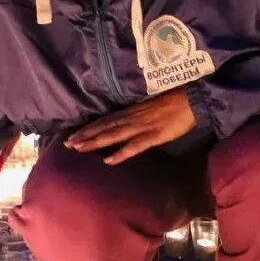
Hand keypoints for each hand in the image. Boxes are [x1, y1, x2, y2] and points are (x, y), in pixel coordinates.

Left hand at [65, 89, 196, 164]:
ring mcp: (142, 127)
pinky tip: (108, 160)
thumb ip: (137, 114)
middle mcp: (132, 118)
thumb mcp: (150, 107)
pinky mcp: (154, 136)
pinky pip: (134, 146)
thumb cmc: (174, 101)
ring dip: (95, 142)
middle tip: (66, 144)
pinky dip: (121, 153)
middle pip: (104, 128)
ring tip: (78, 149)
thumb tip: (125, 122)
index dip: (89, 128)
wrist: (193, 100)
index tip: (72, 135)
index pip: (105, 120)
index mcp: (132, 111)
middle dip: (85, 136)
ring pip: (113, 135)